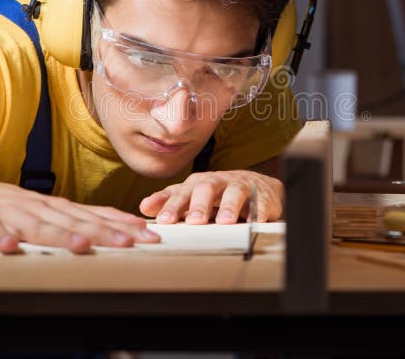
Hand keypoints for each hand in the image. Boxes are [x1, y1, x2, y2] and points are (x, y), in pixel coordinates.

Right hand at [0, 179, 159, 253]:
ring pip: (39, 226)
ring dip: (60, 236)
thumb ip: (82, 220)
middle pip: (75, 222)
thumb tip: (124, 229)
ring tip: (81, 246)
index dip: (122, 225)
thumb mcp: (51, 212)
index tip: (148, 235)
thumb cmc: (12, 207)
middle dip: (104, 232)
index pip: (96, 216)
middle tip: (130, 242)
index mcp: (57, 208)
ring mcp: (11, 214)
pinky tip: (7, 247)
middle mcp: (40, 208)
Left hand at [139, 170, 282, 224]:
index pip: (181, 193)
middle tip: (194, 222)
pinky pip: (260, 202)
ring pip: (234, 192)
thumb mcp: (192, 194)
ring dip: (229, 206)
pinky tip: (254, 221)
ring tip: (225, 221)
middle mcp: (217, 182)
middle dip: (200, 205)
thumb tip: (143, 206)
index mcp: (198, 183)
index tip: (163, 220)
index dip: (172, 206)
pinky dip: (258, 211)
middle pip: (206, 189)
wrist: (256, 185)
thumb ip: (170, 200)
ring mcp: (240, 186)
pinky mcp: (261, 195)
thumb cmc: (218, 192)